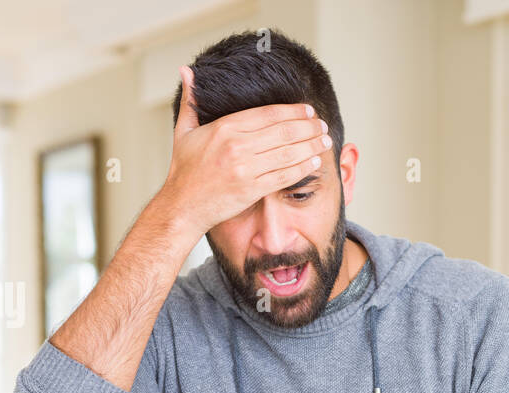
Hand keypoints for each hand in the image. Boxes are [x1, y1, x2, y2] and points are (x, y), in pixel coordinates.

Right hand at [158, 65, 333, 235]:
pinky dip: (302, 167)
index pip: (268, 114)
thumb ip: (190, 101)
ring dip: (311, 145)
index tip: (308, 110)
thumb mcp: (184, 131)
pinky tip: (314, 161)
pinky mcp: (252, 190)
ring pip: (288, 153)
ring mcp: (246, 169)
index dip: (293, 111)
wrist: (183, 206)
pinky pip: (284, 176)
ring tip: (325, 140)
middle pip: (283, 131)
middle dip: (308, 127)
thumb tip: (187, 71)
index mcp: (224, 128)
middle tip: (322, 125)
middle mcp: (237, 147)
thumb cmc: (184, 170)